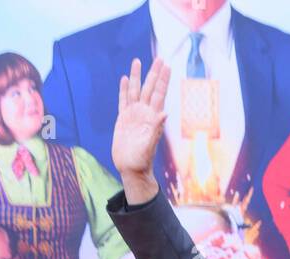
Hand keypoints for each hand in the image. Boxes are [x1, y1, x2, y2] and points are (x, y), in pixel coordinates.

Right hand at [112, 57, 168, 199]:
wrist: (131, 169)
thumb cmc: (142, 161)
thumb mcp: (149, 145)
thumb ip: (156, 129)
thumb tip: (165, 113)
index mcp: (152, 117)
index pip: (159, 94)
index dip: (162, 80)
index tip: (166, 65)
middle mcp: (144, 113)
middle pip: (149, 88)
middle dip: (154, 73)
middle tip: (159, 58)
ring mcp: (133, 115)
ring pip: (135, 90)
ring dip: (137, 76)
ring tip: (137, 61)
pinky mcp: (123, 119)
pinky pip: (123, 100)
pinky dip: (124, 89)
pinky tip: (124, 79)